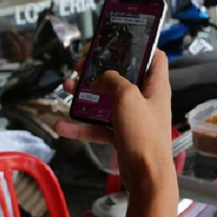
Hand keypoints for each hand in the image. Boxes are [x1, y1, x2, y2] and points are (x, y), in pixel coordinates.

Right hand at [55, 51, 175, 197]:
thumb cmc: (143, 134)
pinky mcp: (122, 135)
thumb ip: (112, 80)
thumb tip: (101, 79)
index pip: (155, 57)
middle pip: (123, 77)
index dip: (141, 46)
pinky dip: (81, 126)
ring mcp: (133, 118)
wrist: (146, 177)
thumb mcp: (126, 97)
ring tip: (67, 88)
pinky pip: (99, 126)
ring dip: (86, 95)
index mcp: (155, 86)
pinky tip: (62, 126)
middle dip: (100, 70)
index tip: (120, 40)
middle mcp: (146, 99)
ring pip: (106, 100)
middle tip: (81, 64)